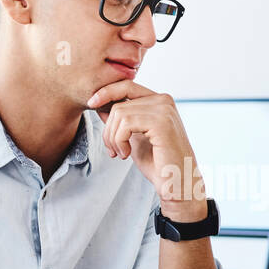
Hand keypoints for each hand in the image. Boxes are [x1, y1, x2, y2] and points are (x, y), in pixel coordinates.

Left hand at [86, 81, 205, 218]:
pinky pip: (126, 123)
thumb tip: (100, 106)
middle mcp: (164, 101)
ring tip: (120, 154)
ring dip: (113, 137)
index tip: (91, 105)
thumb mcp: (133, 138)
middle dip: (108, 128)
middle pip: (119, 102)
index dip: (106, 92)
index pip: (127, 85)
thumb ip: (121, 121)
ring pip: (119, 113)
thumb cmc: (158, 164)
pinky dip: (119, 141)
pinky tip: (126, 154)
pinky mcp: (161, 122)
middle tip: (112, 150)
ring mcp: (164, 110)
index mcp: (159, 101)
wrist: (176, 183)